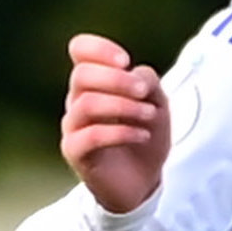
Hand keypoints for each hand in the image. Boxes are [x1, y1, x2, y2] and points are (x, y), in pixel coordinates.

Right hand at [59, 34, 170, 214]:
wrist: (141, 182)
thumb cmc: (144, 138)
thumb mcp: (157, 105)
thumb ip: (148, 83)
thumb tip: (136, 73)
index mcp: (95, 83)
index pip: (79, 50)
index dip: (98, 48)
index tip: (125, 60)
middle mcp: (78, 100)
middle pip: (81, 75)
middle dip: (117, 79)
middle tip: (143, 92)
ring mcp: (74, 126)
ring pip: (86, 104)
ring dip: (124, 106)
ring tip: (150, 116)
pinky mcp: (75, 151)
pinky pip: (90, 136)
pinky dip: (120, 132)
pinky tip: (142, 135)